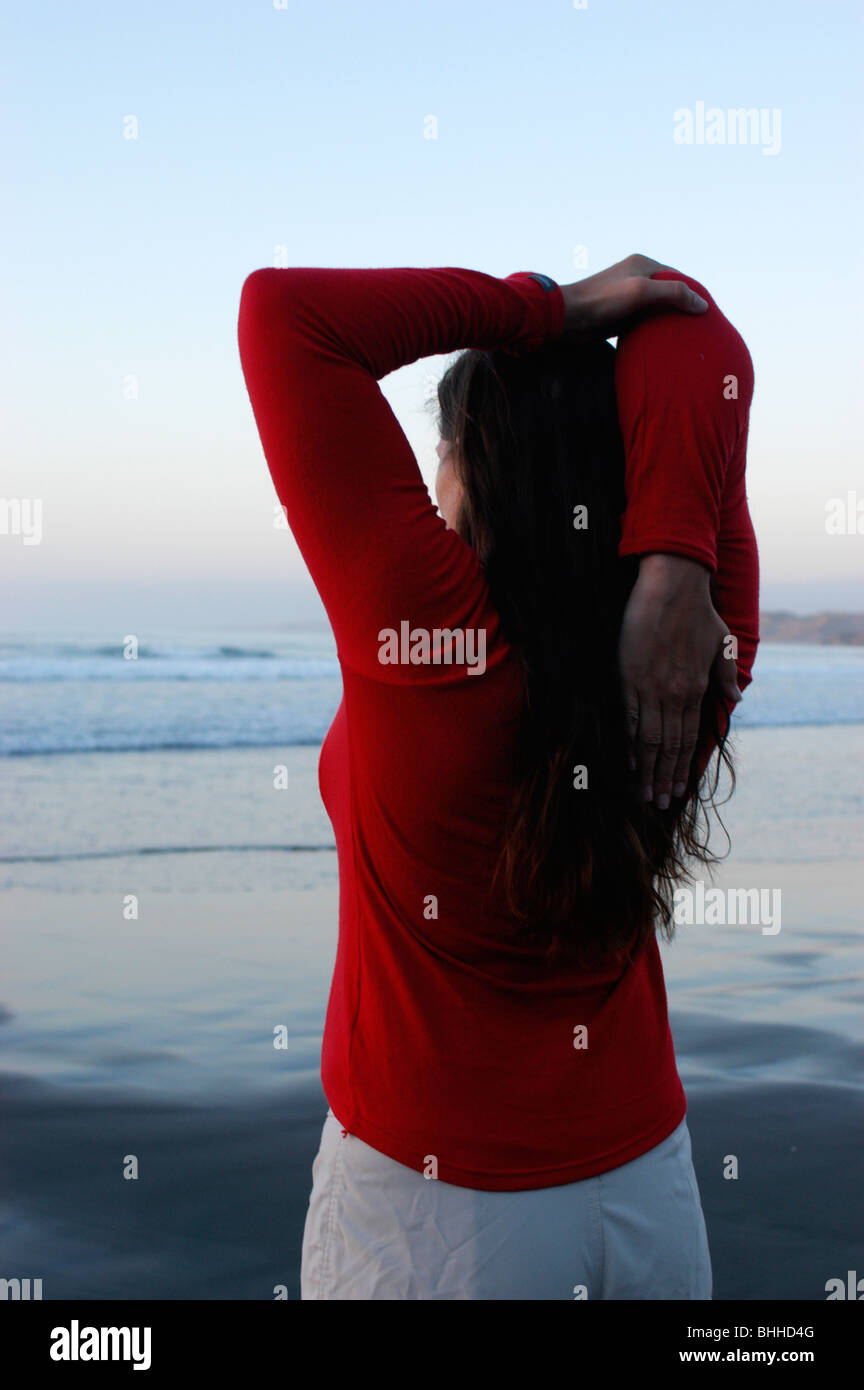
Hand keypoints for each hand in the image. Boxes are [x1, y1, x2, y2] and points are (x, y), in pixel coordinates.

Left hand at [560, 253, 707, 340]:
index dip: (695, 293)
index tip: (709, 312)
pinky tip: (666, 341)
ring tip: (688, 337)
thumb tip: (702, 304)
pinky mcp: (622, 314)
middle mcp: (637, 277)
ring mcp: (629, 296)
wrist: (568, 318)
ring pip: (658, 307)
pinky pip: (646, 320)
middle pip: (669, 292)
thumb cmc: (603, 300)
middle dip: (684, 307)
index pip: (679, 278)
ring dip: (670, 320)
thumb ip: (673, 294)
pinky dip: (657, 328)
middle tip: (701, 327)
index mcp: (644, 264)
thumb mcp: (641, 291)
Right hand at [618, 554, 741, 806]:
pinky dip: (628, 743)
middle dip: (664, 778)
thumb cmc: (697, 609)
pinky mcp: (629, 677)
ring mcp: (651, 687)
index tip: (678, 789)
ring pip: (649, 739)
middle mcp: (675, 694)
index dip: (682, 766)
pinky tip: (628, 762)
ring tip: (644, 794)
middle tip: (658, 803)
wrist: (673, 585)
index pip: (688, 737)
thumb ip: (726, 673)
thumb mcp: (722, 641)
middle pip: (668, 746)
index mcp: (696, 688)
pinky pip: (629, 718)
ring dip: (647, 770)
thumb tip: (736, 699)